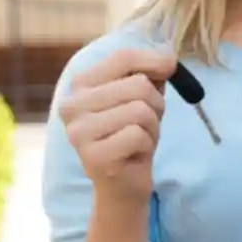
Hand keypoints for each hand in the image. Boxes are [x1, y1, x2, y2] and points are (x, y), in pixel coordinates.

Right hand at [57, 49, 176, 207]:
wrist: (123, 184)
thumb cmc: (132, 135)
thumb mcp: (142, 97)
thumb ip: (150, 73)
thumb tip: (168, 58)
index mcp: (81, 85)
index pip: (123, 57)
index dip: (154, 60)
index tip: (170, 68)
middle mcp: (72, 106)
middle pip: (138, 85)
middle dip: (156, 104)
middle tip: (147, 122)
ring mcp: (79, 132)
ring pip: (140, 110)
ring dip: (152, 126)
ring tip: (139, 138)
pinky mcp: (93, 156)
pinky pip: (138, 135)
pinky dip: (147, 144)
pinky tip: (134, 154)